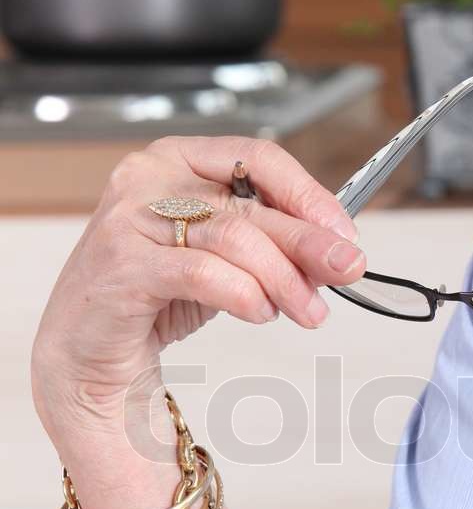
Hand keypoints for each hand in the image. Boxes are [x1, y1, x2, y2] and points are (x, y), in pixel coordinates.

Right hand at [32, 133, 365, 508]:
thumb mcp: (227, 262)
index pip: (257, 157)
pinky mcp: (122, 266)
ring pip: (233, 237)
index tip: (345, 230)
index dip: (308, 193)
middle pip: (251, 203)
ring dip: (283, 278)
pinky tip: (261, 312)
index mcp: (178, 160)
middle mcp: (149, 178)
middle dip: (308, 242)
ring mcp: (130, 219)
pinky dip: (243, 294)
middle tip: (347, 269)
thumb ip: (274, 248)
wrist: (89, 352)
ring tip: (308, 310)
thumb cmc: (157, 296)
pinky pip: (202, 273)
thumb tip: (337, 252)